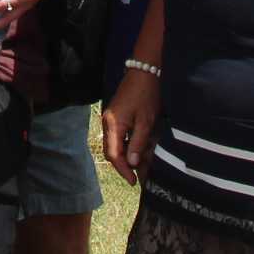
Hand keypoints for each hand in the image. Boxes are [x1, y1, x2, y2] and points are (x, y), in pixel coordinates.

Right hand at [101, 67, 158, 182]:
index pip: (114, 155)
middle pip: (111, 151)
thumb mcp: (145, 121)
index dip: (123, 170)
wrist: (144, 71)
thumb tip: (132, 164)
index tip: (133, 181)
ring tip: (140, 167)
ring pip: (115, 145)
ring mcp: (110, 119)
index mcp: (113, 125)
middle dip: (123, 166)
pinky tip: (138, 151)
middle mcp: (107, 123)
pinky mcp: (116, 116)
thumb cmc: (146, 95)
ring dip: (126, 157)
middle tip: (137, 177)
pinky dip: (127, 146)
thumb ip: (137, 143)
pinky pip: (118, 137)